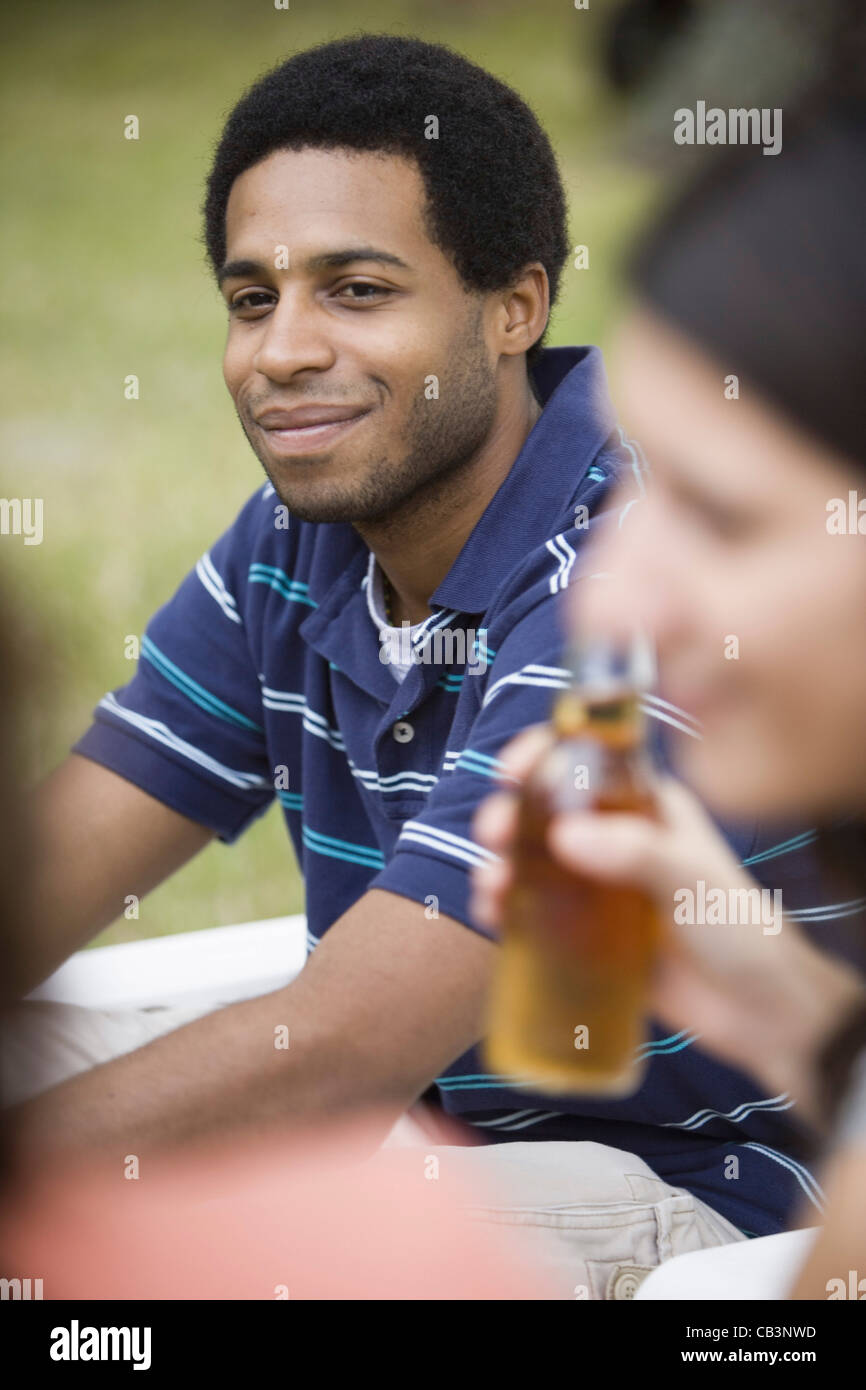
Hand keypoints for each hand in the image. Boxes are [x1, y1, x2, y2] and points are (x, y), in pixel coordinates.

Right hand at [469, 724, 863, 1122]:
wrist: (757, 1012)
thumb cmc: (738, 930)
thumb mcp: (691, 878)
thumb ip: (636, 852)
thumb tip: (564, 835)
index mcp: (646, 805)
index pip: (588, 760)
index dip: (543, 753)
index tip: (513, 769)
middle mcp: (616, 839)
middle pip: (546, 811)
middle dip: (510, 814)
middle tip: (495, 834)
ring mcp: (598, 889)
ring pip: (533, 862)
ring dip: (502, 864)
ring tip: (493, 886)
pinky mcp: (585, 936)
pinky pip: (535, 915)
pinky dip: (507, 910)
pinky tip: (494, 915)